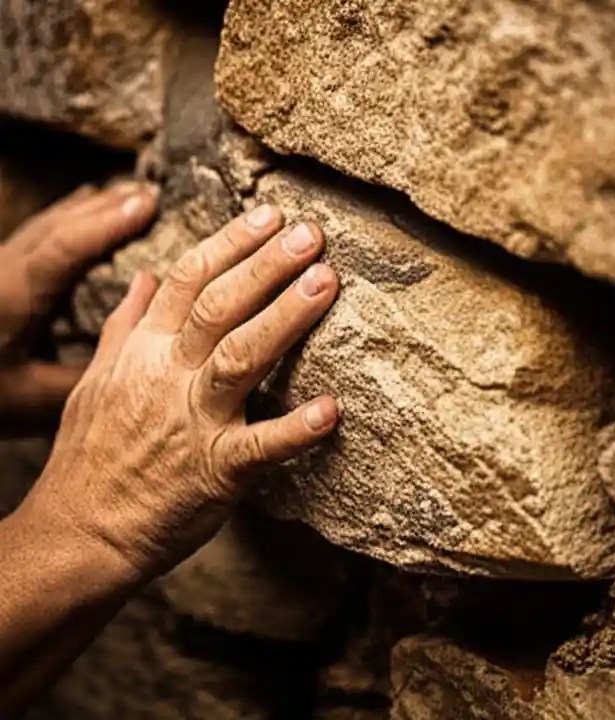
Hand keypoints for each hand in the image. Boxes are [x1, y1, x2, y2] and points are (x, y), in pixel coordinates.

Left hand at [0, 183, 157, 428]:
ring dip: (90, 208)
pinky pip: (38, 234)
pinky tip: (85, 211)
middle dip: (107, 206)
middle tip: (152, 195)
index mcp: (12, 296)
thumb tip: (139, 362)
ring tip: (130, 195)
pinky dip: (70, 218)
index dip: (108, 225)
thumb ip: (83, 380)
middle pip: (58, 224)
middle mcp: (2, 271)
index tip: (147, 206)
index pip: (65, 247)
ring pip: (46, 224)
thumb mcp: (27, 400)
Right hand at [17, 205, 340, 582]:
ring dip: (285, 318)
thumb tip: (145, 277)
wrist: (78, 534)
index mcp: (144, 352)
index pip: (188, 280)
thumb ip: (126, 326)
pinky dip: (296, 429)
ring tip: (326, 281)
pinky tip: (332, 409)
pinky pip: (261, 446)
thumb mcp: (96, 382)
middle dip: (266, 264)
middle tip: (312, 233)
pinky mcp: (216, 470)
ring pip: (241, 357)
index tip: (271, 214)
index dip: (232, 243)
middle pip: (220, 306)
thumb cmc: (91, 458)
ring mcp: (193, 422)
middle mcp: (168, 377)